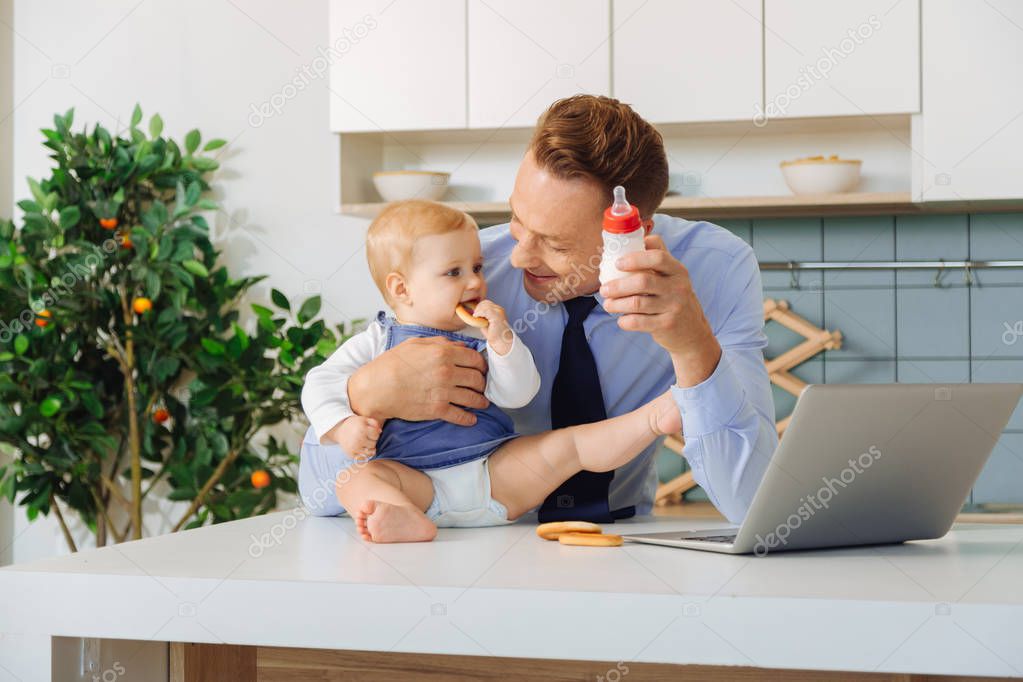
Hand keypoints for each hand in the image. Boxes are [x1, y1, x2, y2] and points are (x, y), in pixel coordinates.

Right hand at [327, 415, 380, 459]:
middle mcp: (358, 439)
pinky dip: (365, 454)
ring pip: (370, 452)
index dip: (375, 433)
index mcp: (362, 429)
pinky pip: (364, 458)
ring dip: (370, 449)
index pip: (376, 435)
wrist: (340, 430)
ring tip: (366, 444)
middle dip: (372, 440)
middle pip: (373, 444)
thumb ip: (374, 423)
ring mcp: (354, 448)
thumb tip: (380, 432)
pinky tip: (362, 449)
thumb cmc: (355, 424)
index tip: (370, 432)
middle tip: (366, 437)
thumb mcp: (364, 419)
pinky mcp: (351, 454)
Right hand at [348, 336, 488, 425]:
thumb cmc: (392, 363)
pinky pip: (460, 416)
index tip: (481, 369)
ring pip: (473, 398)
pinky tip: (472, 419)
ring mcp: (444, 392)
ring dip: (480, 401)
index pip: (474, 358)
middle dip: (482, 383)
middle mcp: (447, 372)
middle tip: (481, 386)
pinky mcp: (437, 409)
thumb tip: (461, 346)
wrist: (376, 387)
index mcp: (443, 353)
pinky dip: (469, 419)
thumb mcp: (415, 343)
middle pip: (477, 379)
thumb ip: (440, 342)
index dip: (481, 364)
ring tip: (482, 403)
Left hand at [471, 299, 513, 355]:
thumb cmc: (493, 334)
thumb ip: (482, 315)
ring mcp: (499, 312)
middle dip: (478, 308)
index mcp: (497, 310)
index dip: (479, 307)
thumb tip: (474, 311)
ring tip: (476, 318)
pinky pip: (485, 311)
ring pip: (485, 306)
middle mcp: (499, 309)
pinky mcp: (497, 316)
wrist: (500, 341)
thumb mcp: (485, 322)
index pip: (486, 303)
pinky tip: (477, 318)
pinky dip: (479, 313)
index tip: (475, 314)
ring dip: (478, 311)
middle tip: (475, 316)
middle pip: (485, 302)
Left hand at [599, 234, 721, 385]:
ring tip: (607, 304)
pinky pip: (639, 322)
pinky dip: (625, 321)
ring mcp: (674, 307)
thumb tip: (634, 235)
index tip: (617, 263)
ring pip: (637, 303)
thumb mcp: (673, 275)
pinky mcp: (667, 325)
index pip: (658, 257)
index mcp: (677, 270)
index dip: (635, 258)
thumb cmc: (675, 297)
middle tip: (604, 289)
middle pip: (643, 281)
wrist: (692, 332)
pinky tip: (621, 319)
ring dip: (616, 304)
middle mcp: (678, 287)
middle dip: (618, 286)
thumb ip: (657, 255)